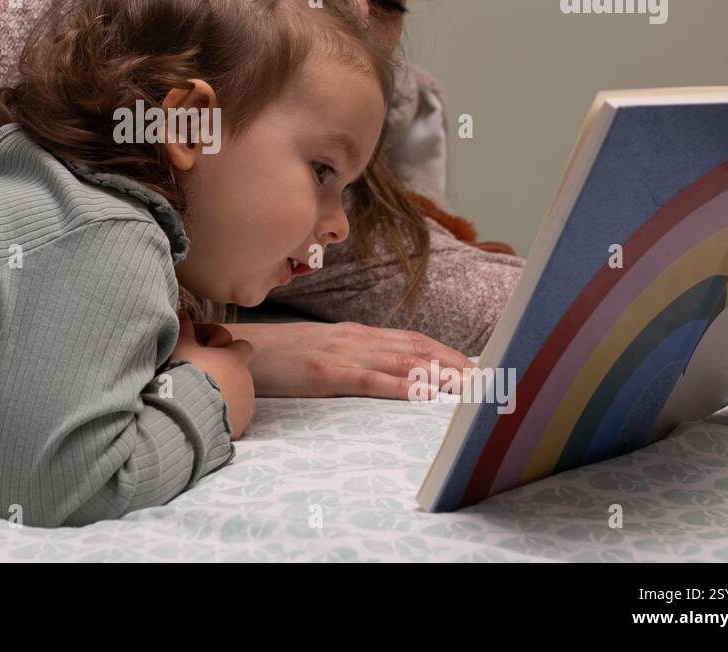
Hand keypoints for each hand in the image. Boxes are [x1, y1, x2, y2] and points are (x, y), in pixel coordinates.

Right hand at [170, 312, 256, 437]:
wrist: (189, 414)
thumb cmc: (186, 374)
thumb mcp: (181, 347)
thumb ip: (185, 329)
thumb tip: (184, 311)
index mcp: (235, 359)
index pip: (242, 346)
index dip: (226, 347)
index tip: (206, 351)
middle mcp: (245, 380)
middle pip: (240, 372)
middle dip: (227, 372)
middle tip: (203, 376)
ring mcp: (245, 403)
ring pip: (239, 394)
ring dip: (225, 393)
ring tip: (201, 398)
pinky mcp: (241, 424)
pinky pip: (235, 416)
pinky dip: (224, 414)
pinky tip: (206, 416)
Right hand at [223, 320, 478, 399]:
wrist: (235, 351)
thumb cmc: (276, 356)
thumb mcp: (318, 351)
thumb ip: (350, 356)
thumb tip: (381, 369)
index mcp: (355, 334)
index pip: (413, 339)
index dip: (448, 352)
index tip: (478, 365)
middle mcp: (356, 338)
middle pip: (418, 348)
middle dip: (457, 363)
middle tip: (492, 377)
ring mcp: (342, 354)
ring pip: (404, 361)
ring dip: (441, 373)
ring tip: (472, 385)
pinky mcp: (327, 374)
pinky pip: (372, 379)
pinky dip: (402, 385)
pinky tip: (423, 393)